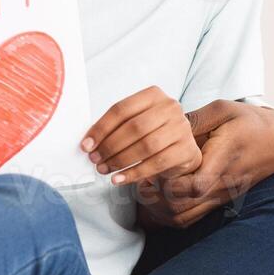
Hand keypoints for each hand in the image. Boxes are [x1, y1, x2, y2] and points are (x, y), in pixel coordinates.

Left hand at [81, 86, 202, 187]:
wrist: (181, 150)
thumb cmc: (152, 134)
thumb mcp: (136, 123)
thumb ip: (116, 127)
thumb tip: (89, 143)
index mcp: (153, 95)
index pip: (122, 109)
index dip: (101, 128)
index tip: (86, 145)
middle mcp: (170, 107)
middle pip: (134, 127)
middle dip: (110, 146)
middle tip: (94, 160)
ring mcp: (181, 128)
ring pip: (146, 146)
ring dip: (120, 160)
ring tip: (104, 169)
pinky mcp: (187, 150)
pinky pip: (156, 164)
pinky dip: (134, 173)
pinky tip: (119, 179)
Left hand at [135, 100, 273, 228]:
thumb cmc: (247, 122)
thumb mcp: (222, 110)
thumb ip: (194, 120)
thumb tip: (163, 124)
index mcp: (222, 158)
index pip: (195, 184)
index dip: (169, 180)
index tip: (156, 165)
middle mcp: (221, 183)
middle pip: (181, 206)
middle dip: (156, 194)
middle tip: (143, 175)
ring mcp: (218, 196)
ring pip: (182, 216)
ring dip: (158, 206)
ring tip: (147, 186)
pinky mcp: (216, 202)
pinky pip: (188, 219)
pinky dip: (168, 213)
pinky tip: (158, 196)